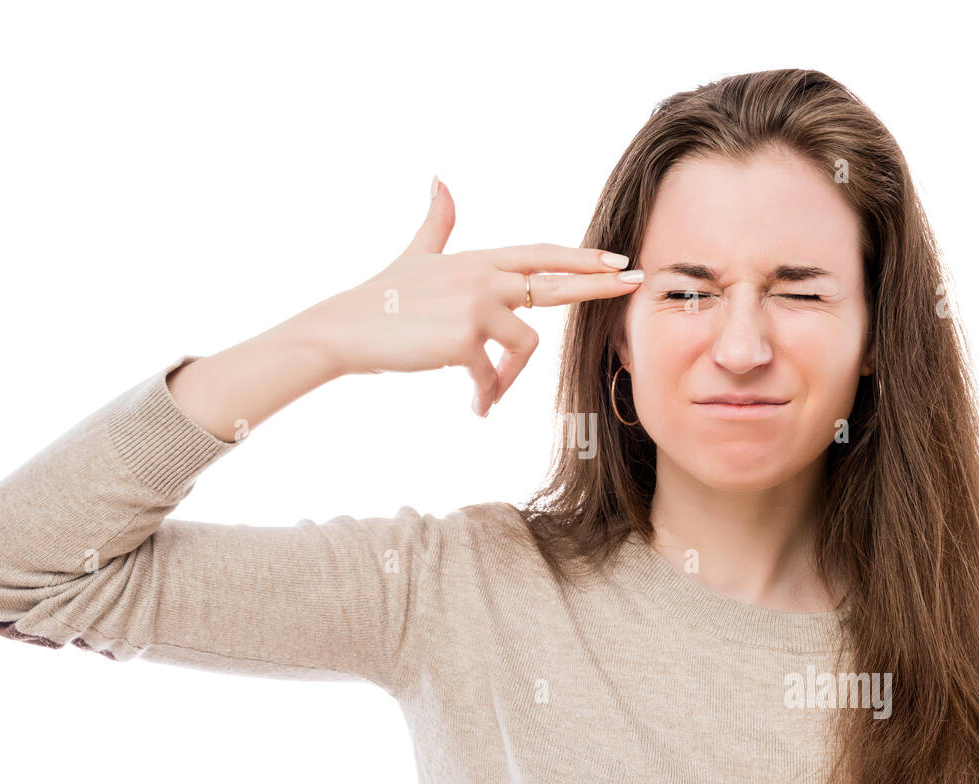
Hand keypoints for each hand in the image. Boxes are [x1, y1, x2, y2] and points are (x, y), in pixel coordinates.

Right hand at [312, 176, 643, 415]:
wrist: (343, 330)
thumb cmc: (380, 298)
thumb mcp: (415, 254)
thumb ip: (437, 222)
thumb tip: (438, 179)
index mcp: (478, 261)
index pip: (541, 255)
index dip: (580, 258)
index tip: (616, 260)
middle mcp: (483, 278)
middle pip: (554, 282)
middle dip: (597, 283)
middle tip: (635, 284)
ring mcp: (476, 307)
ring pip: (525, 346)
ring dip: (510, 378)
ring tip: (488, 396)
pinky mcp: (464, 340)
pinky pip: (493, 374)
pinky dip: (488, 395)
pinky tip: (476, 408)